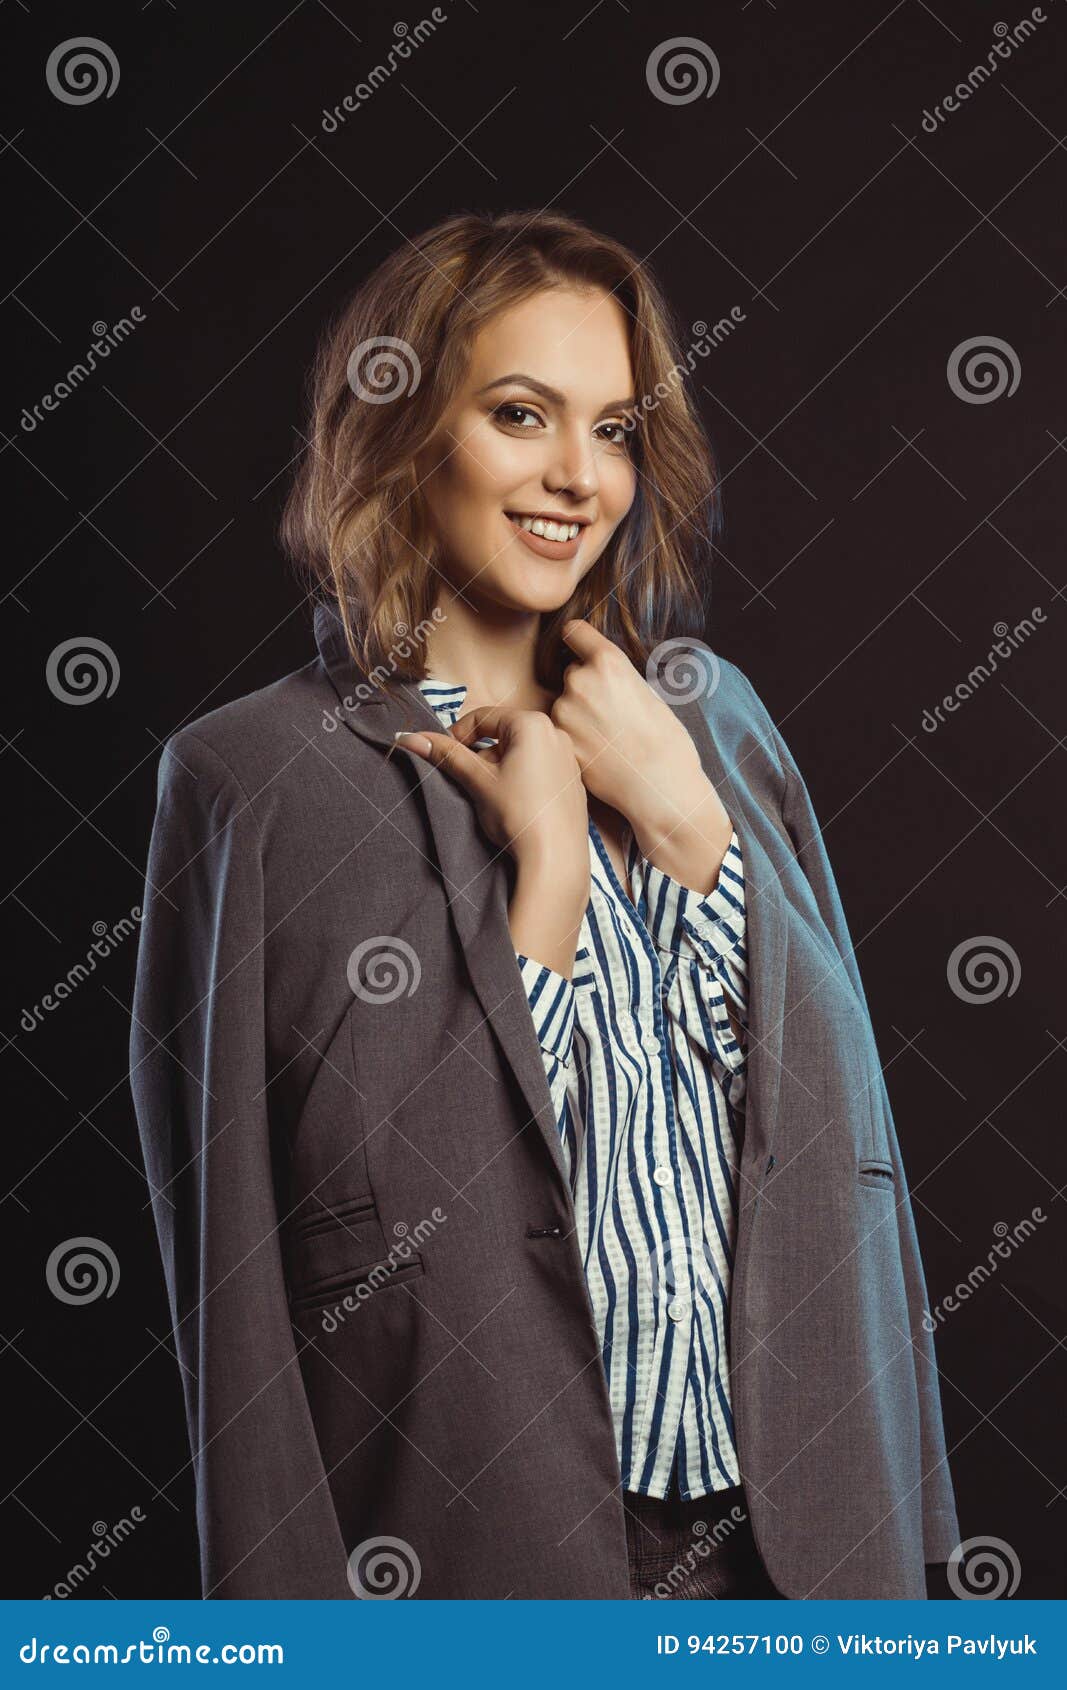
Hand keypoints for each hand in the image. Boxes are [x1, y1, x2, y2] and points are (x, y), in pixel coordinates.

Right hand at [394, 707, 589, 897]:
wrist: (555, 857)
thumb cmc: (518, 814)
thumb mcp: (476, 780)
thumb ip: (445, 755)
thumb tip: (409, 738)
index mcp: (532, 724)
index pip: (481, 718)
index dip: (456, 737)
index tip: (445, 758)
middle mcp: (555, 734)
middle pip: (502, 735)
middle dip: (480, 757)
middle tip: (471, 783)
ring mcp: (567, 758)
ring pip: (519, 754)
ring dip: (498, 770)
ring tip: (493, 799)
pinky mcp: (571, 781)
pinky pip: (537, 770)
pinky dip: (520, 781)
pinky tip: (515, 806)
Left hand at [552, 619, 728, 848]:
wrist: (660, 786)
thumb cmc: (666, 741)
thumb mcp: (647, 693)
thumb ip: (616, 677)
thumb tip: (599, 672)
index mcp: (608, 662)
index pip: (574, 631)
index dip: (577, 640)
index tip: (577, 647)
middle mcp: (580, 680)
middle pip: (571, 672)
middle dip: (584, 686)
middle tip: (608, 712)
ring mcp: (564, 712)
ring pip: (563, 702)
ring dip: (576, 714)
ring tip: (606, 737)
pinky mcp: (558, 740)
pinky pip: (560, 729)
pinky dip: (573, 737)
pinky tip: (598, 752)